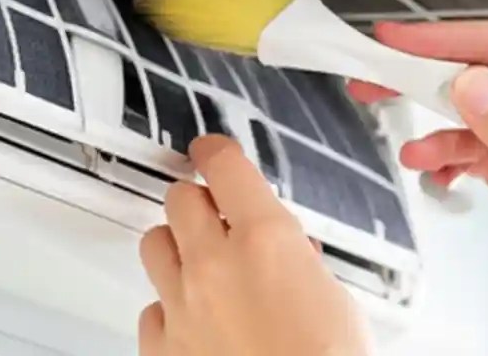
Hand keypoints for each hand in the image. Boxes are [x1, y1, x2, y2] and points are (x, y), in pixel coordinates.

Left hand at [137, 135, 370, 355]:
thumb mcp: (336, 300)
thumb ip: (302, 263)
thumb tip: (292, 252)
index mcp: (265, 240)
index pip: (223, 166)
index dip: (215, 152)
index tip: (210, 151)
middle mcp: (214, 264)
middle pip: (180, 200)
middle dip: (199, 204)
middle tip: (215, 215)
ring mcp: (183, 306)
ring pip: (155, 246)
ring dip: (176, 248)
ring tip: (200, 265)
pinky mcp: (164, 347)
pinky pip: (151, 309)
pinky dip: (169, 310)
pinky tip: (194, 321)